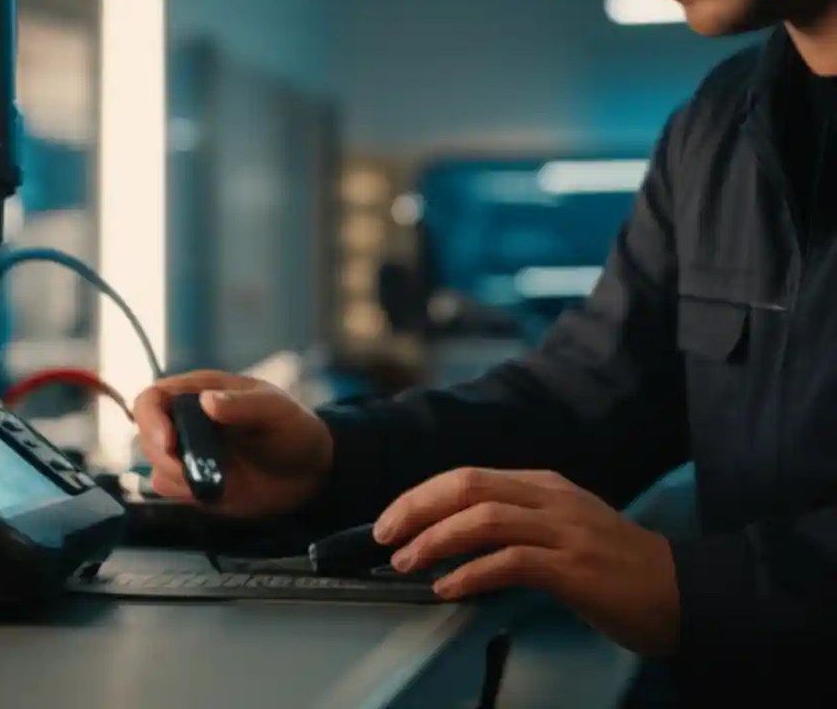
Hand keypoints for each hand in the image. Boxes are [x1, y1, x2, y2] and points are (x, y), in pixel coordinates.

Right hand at [133, 370, 332, 517]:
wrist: (311, 472)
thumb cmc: (294, 429)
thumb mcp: (276, 410)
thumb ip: (242, 404)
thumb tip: (207, 400)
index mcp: (199, 392)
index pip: (152, 398)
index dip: (150, 419)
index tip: (168, 441)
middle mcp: (186, 421)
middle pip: (146, 434)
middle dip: (160, 454)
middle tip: (188, 470)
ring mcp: (188, 452)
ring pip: (155, 464)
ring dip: (174, 475)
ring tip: (213, 480)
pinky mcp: (193, 481)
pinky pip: (170, 488)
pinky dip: (184, 493)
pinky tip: (213, 491)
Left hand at [374, 467, 679, 655]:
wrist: (686, 593)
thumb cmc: (616, 568)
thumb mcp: (562, 529)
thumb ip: (515, 523)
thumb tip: (451, 537)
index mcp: (544, 484)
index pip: (467, 476)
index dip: (420, 496)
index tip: (389, 521)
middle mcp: (552, 497)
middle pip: (467, 486)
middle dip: (415, 508)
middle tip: (382, 536)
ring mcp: (566, 530)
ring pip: (483, 519)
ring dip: (435, 541)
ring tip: (405, 563)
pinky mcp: (576, 567)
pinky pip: (510, 562)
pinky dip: (471, 573)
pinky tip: (446, 588)